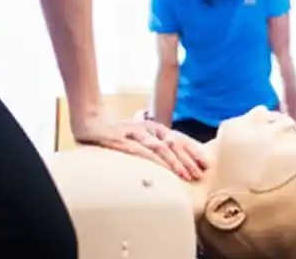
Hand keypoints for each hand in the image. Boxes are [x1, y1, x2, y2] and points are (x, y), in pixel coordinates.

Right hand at [72, 113, 207, 180]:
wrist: (90, 121)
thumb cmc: (116, 132)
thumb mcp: (138, 135)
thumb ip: (152, 144)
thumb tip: (168, 158)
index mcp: (154, 127)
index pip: (179, 140)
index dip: (193, 152)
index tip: (205, 164)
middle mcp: (148, 128)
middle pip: (174, 144)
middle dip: (188, 160)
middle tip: (199, 173)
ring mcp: (135, 132)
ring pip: (161, 148)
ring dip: (175, 162)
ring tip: (185, 175)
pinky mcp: (121, 139)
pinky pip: (141, 151)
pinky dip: (153, 160)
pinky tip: (162, 168)